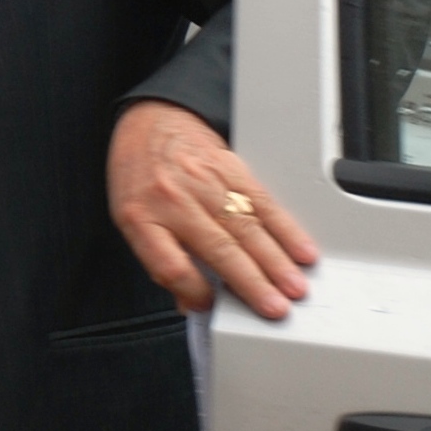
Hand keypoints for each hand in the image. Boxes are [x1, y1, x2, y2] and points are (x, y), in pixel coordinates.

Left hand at [108, 100, 317, 322]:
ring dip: (275, 262)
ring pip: (246, 227)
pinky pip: (262, 202)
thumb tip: (190, 302)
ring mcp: (203, 182)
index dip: (193, 291)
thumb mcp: (130, 218)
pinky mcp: (230, 167)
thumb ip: (159, 259)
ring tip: (293, 287)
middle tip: (275, 308)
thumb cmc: (139, 175)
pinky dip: (286, 229)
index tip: (212, 306)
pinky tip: (300, 248)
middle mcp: (173, 200)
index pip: (170, 264)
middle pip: (217, 248)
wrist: (150, 122)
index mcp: (141, 218)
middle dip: (252, 283)